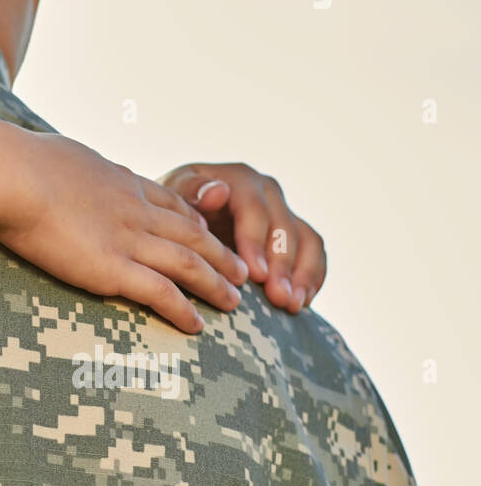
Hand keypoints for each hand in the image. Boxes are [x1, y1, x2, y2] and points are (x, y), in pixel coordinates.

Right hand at [0, 134, 249, 333]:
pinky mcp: (111, 268)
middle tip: (240, 271)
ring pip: (188, 264)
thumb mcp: (60, 154)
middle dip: (219, 254)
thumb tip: (62, 167)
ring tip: (235, 303)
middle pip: (191, 234)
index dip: (193, 219)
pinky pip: (160, 293)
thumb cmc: (20, 162)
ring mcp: (127, 239)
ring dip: (216, 284)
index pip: (168, 201)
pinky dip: (183, 309)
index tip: (207, 231)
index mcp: (120, 181)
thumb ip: (73, 168)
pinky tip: (197, 326)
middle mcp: (134, 210)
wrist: (14, 175)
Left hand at [161, 162, 326, 313]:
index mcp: (238, 179)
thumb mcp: (171, 197)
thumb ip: (189, 192)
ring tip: (291, 305)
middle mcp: (267, 191)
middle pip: (284, 227)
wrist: (179, 219)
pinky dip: (312, 277)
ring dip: (302, 274)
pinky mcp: (293, 233)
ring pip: (307, 240)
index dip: (256, 242)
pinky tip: (301, 302)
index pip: (254, 209)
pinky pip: (314, 253)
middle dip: (283, 265)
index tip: (254, 275)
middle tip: (278, 298)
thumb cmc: (171, 210)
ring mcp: (283, 211)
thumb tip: (218, 191)